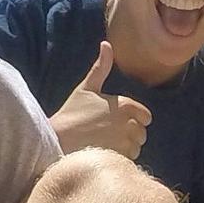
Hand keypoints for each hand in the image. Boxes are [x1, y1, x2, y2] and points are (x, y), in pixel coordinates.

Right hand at [51, 42, 150, 163]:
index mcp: (125, 105)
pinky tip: (104, 153)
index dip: (134, 119)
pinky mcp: (120, 157)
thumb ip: (101, 67)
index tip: (117, 121)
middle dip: (130, 134)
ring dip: (126, 148)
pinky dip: (121, 158)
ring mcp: (125, 142)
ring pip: (137, 147)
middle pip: (143, 133)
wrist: (57, 139)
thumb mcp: (87, 87)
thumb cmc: (72, 113)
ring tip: (105, 144)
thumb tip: (106, 43)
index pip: (146, 116)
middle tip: (108, 134)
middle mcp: (129, 123)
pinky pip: (130, 159)